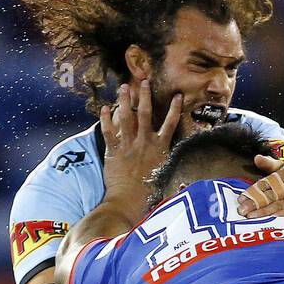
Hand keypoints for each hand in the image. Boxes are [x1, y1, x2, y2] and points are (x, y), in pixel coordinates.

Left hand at [100, 81, 181, 210]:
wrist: (128, 202)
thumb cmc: (149, 195)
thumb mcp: (166, 178)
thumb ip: (169, 165)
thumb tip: (180, 166)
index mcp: (160, 149)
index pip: (170, 124)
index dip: (175, 109)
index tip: (178, 96)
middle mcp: (145, 143)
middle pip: (146, 113)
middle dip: (145, 96)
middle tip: (143, 81)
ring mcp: (128, 146)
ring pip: (127, 117)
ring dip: (125, 101)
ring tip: (123, 87)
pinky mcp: (113, 152)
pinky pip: (108, 131)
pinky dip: (106, 119)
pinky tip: (104, 108)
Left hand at [237, 155, 283, 219]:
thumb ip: (269, 164)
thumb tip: (256, 158)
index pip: (268, 183)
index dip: (254, 191)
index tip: (241, 198)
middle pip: (272, 195)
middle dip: (256, 203)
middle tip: (242, 210)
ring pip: (278, 206)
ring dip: (263, 212)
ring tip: (250, 216)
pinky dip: (277, 218)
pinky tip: (267, 221)